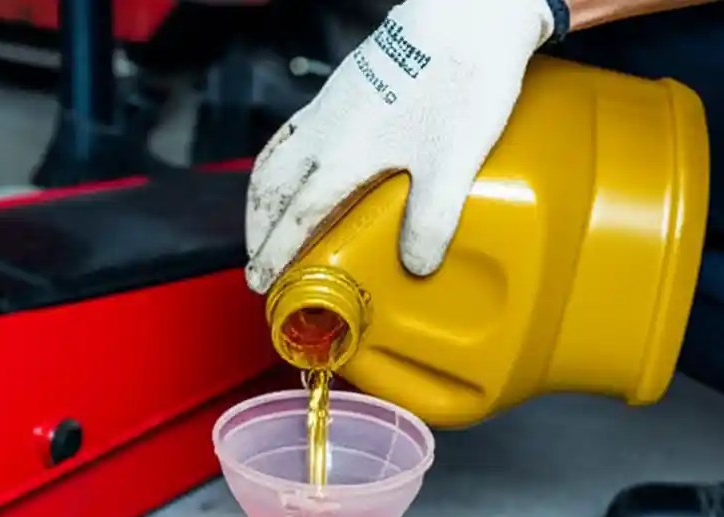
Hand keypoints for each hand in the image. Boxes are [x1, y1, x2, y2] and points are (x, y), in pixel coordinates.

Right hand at [243, 0, 559, 293]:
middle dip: (256, 229)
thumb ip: (432, 218)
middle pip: (269, 188)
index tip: (260, 282)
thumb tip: (416, 266)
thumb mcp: (454, 160)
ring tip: (264, 221)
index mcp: (344, 155)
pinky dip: (280, 162)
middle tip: (257, 261)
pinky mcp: (342, 86)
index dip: (275, 254)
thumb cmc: (461, 79)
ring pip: (274, 157)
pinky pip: (292, 133)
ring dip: (261, 197)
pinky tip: (301, 166)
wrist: (467, 14)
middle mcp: (325, 131)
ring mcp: (329, 105)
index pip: (295, 217)